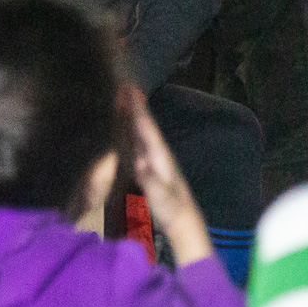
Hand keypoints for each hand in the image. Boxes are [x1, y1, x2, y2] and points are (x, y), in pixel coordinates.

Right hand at [127, 89, 213, 266]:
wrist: (184, 222)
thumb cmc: (172, 210)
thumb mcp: (161, 197)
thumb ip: (150, 180)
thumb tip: (139, 162)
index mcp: (161, 156)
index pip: (148, 128)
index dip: (139, 109)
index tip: (130, 89)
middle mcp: (158, 154)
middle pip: (144, 125)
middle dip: (135, 106)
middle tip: (123, 85)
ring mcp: (154, 160)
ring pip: (141, 133)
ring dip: (132, 116)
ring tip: (123, 99)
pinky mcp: (150, 168)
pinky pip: (137, 144)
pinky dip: (130, 133)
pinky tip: (124, 128)